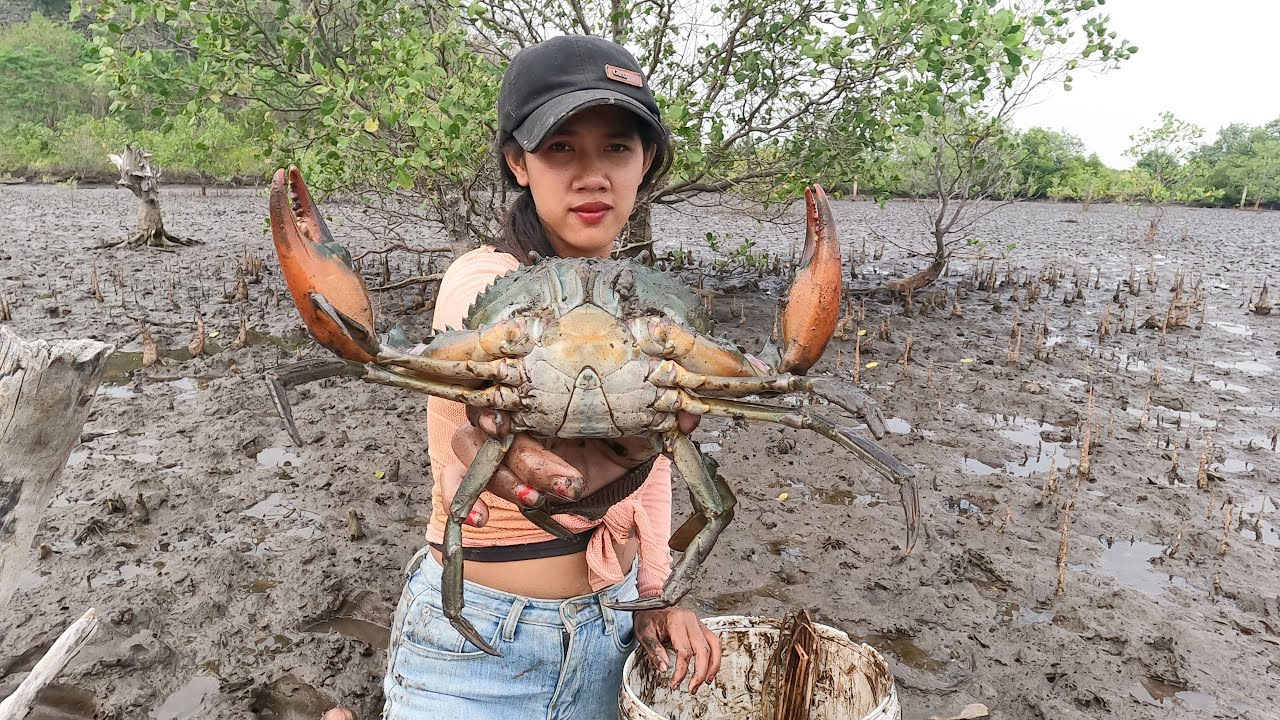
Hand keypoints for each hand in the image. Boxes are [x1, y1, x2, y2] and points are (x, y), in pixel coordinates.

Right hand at [446, 409, 698, 525]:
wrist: (603, 468)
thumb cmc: (613, 437)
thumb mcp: (637, 430)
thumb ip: (656, 422)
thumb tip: (690, 417)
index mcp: (542, 392)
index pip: (509, 386)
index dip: (503, 402)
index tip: (508, 419)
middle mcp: (512, 413)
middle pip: (495, 426)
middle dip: (529, 459)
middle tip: (568, 482)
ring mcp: (494, 446)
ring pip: (473, 453)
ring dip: (503, 480)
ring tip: (533, 499)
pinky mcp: (486, 479)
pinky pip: (457, 486)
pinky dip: (464, 501)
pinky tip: (480, 520)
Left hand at [633, 607, 721, 692]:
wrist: (650, 603)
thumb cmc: (647, 617)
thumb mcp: (644, 633)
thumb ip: (654, 651)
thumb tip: (664, 668)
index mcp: (676, 620)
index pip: (684, 651)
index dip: (681, 670)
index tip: (675, 682)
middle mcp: (690, 620)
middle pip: (703, 650)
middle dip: (700, 673)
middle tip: (692, 688)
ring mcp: (698, 622)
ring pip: (714, 646)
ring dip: (713, 666)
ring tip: (706, 681)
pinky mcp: (701, 627)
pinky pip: (714, 642)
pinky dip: (715, 657)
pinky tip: (710, 669)